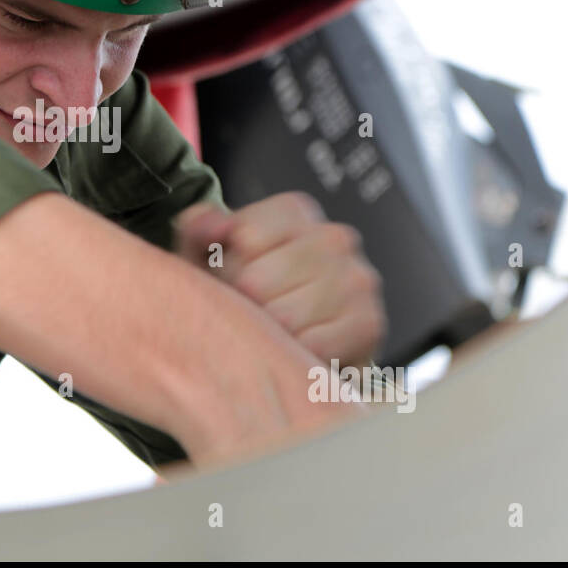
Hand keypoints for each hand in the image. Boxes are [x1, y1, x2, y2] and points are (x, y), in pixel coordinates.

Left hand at [174, 193, 386, 366]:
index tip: (234, 275)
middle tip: (250, 312)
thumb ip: (199, 229)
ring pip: (284, 317)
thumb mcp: (207, 257)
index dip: (227, 265)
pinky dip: (294, 356)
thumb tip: (214, 227)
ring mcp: (357, 278)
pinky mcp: (369, 322)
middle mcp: (335, 236)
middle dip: (243, 303)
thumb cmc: (243, 294)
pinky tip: (294, 349)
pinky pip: (312, 346)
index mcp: (295, 211)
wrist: (288, 346)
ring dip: (267, 333)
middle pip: (258, 279)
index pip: (246, 236)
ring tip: (271, 330)